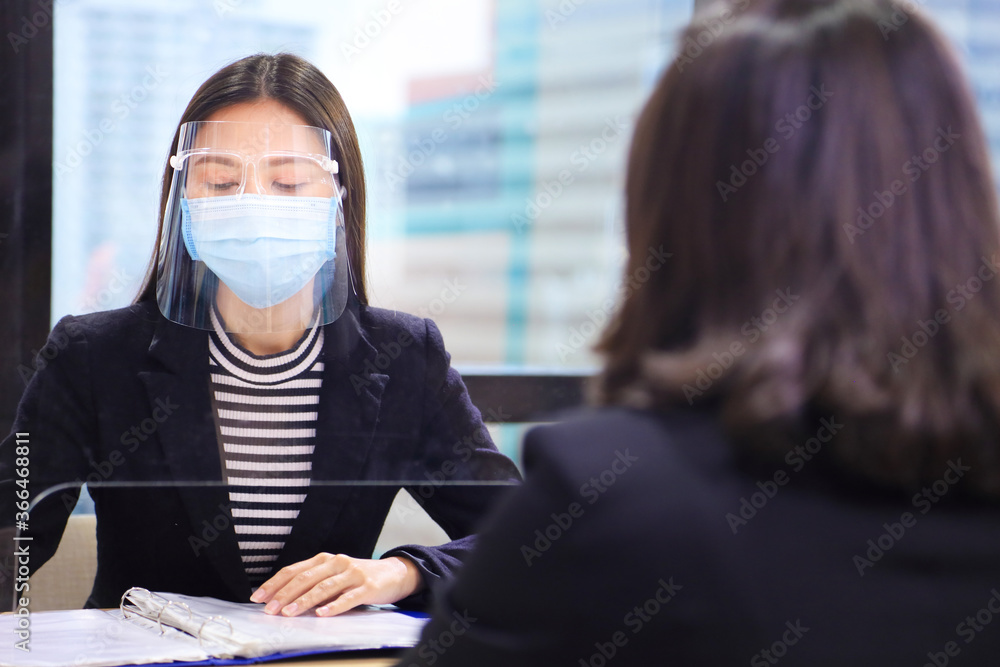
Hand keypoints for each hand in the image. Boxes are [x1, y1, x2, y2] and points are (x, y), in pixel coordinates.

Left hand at [249, 553, 423, 616]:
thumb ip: (314, 584)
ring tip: (290, 613)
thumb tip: (283, 601)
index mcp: (325, 560)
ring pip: (324, 587)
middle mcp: (337, 563)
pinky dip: (334, 606)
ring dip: (305, 601)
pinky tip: (323, 614)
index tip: (258, 597)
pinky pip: (349, 597)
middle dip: (285, 594)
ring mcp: (353, 574)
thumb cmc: (359, 578)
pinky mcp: (368, 587)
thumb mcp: (334, 576)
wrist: (394, 573)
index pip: (294, 570)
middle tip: (270, 609)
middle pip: (306, 578)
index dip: (275, 583)